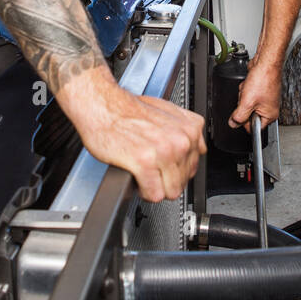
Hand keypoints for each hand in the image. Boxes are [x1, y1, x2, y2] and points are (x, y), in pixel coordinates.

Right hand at [58, 68, 205, 201]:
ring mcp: (164, 152)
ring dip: (155, 188)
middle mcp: (181, 141)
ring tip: (143, 174)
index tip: (163, 166)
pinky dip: (143, 191)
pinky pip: (154, 194)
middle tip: (150, 170)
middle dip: (165, 180)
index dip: (175, 171)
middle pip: (183, 182)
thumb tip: (198, 147)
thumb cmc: (128, 109)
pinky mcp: (144, 162)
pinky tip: (136, 176)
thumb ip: (187, 129)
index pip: (194, 167)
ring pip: (171, 191)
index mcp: (189, 130)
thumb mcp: (168, 111)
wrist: (103, 105)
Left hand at [228, 58, 281, 130]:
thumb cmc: (263, 80)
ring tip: (249, 88)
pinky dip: (246, 89)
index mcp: (269, 115)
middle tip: (246, 97)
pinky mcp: (260, 90)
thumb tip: (233, 124)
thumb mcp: (247, 102)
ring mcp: (265, 99)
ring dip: (243, 96)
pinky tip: (249, 84)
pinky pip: (248, 94)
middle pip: (248, 114)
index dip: (244, 121)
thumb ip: (239, 116)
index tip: (240, 113)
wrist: (265, 63)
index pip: (253, 127)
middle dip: (243, 105)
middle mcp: (269, 108)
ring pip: (246, 103)